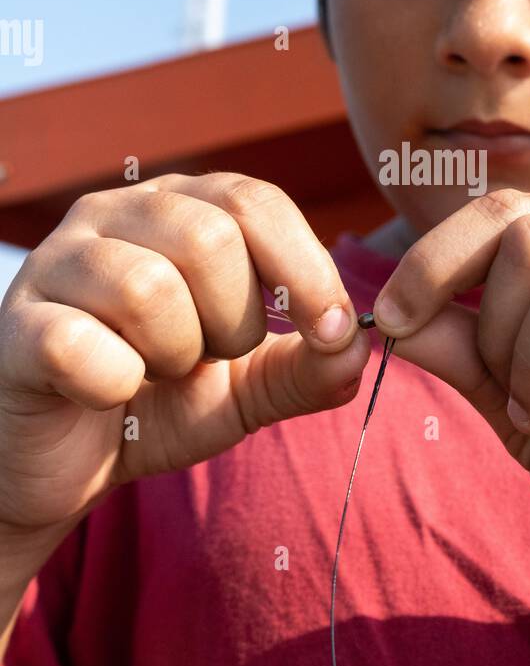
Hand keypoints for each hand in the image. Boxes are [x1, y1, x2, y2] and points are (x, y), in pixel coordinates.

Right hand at [0, 174, 370, 534]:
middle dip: (234, 321)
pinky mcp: (16, 326)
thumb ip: (305, 368)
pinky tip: (105, 395)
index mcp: (178, 207)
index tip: (332, 328)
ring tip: (154, 373)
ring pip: (147, 287)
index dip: (306, 266)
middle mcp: (113, 214)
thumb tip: (360, 349)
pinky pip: (84, 346)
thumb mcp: (245, 388)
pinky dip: (115, 386)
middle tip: (208, 359)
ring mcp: (55, 263)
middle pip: (209, 238)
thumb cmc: (154, 403)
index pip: (255, 201)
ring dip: (174, 355)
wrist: (58, 463)